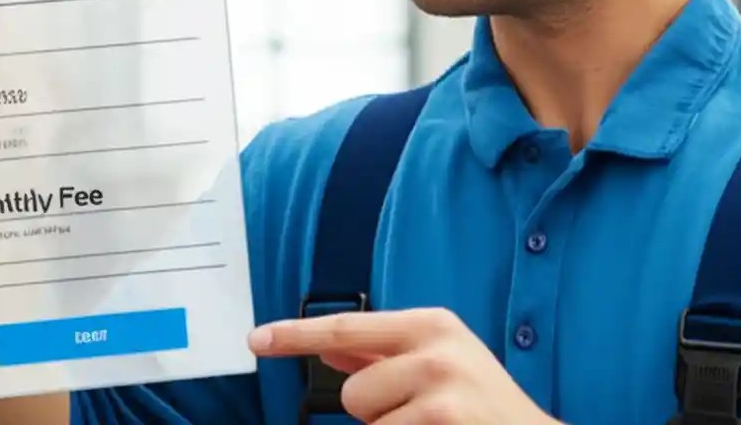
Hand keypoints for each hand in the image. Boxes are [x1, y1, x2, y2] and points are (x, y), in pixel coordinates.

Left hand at [248, 307, 559, 424]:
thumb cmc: (484, 407)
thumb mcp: (440, 365)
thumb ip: (382, 357)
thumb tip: (327, 351)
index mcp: (431, 325)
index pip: (346, 328)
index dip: (295, 335)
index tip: (256, 339)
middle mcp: (436, 349)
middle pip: (355, 392)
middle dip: (377, 412)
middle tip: (426, 415)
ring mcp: (441, 388)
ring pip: (369, 422)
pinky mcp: (442, 421)